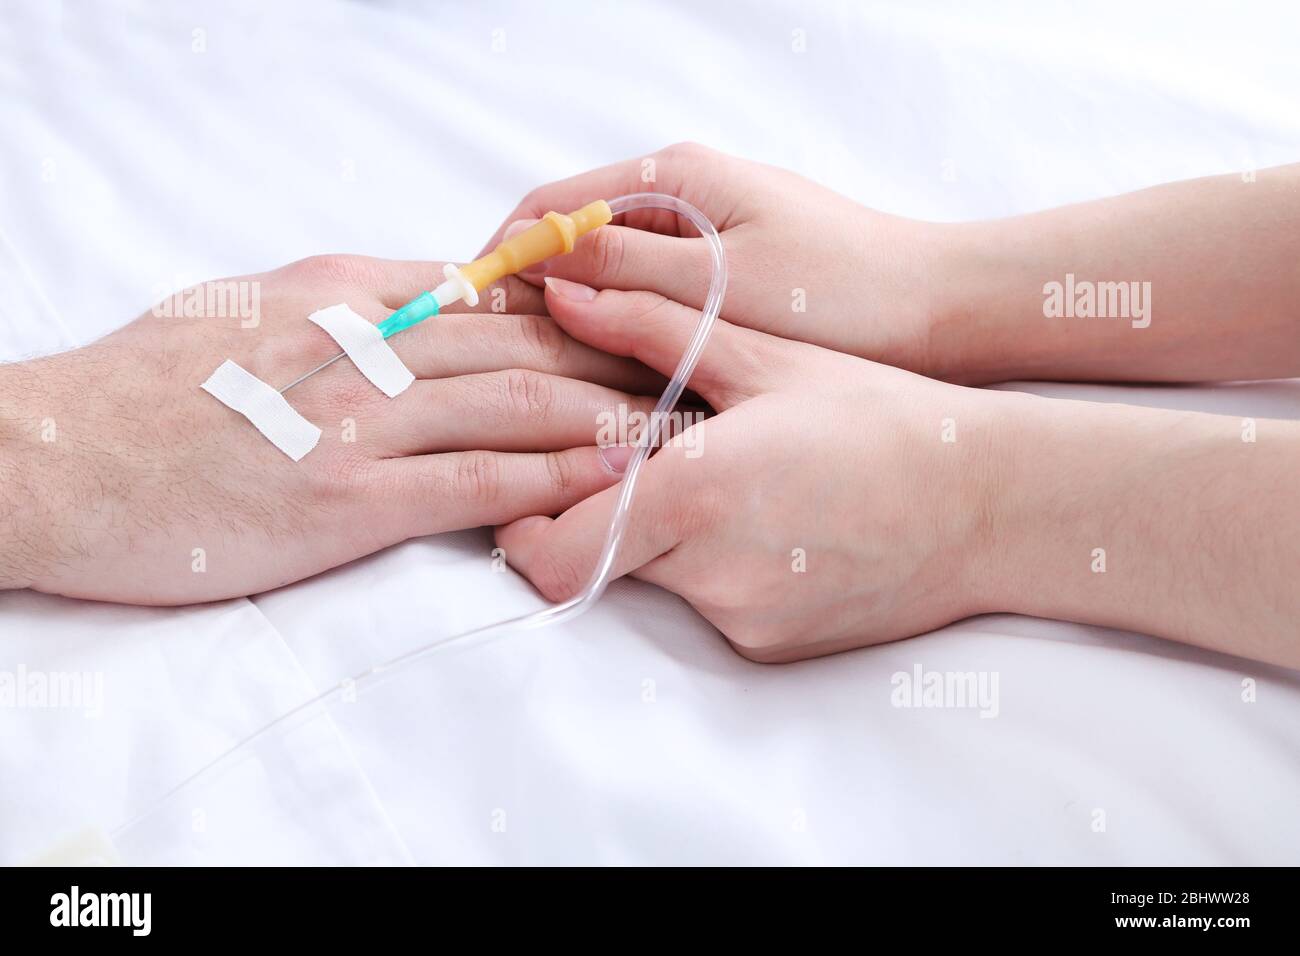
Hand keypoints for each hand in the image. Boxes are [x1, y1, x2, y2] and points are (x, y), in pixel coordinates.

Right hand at [0, 255, 664, 604]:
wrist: (56, 459)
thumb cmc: (148, 389)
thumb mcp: (254, 311)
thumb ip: (349, 305)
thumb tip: (433, 298)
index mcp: (347, 294)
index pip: (492, 293)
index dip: (577, 309)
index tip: (635, 324)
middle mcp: (365, 344)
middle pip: (523, 342)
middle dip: (615, 355)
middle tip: (688, 370)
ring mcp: (357, 420)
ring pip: (514, 403)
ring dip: (605, 413)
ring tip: (677, 424)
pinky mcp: (344, 496)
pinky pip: (472, 481)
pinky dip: (548, 479)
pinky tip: (606, 481)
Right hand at [492, 149, 1299, 386]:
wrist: (942, 310)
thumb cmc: (843, 293)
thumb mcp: (723, 286)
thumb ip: (627, 275)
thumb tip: (538, 270)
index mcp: (673, 179)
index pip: (548, 207)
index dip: (498, 261)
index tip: (466, 320)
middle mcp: (681, 195)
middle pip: (572, 237)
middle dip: (530, 294)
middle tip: (496, 365)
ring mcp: (703, 233)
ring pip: (609, 272)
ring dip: (573, 317)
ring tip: (541, 382)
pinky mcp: (725, 272)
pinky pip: (649, 295)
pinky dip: (619, 329)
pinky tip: (610, 381)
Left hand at [497, 277, 1012, 661]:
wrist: (990, 504)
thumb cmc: (880, 417)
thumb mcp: (764, 358)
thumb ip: (648, 328)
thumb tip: (564, 293)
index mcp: (691, 495)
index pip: (548, 554)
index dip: (527, 527)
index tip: (542, 486)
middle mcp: (708, 575)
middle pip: (597, 565)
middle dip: (599, 519)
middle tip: (640, 465)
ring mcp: (741, 621)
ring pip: (655, 585)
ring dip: (664, 539)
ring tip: (729, 481)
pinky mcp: (771, 648)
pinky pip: (709, 609)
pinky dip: (715, 569)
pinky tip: (771, 522)